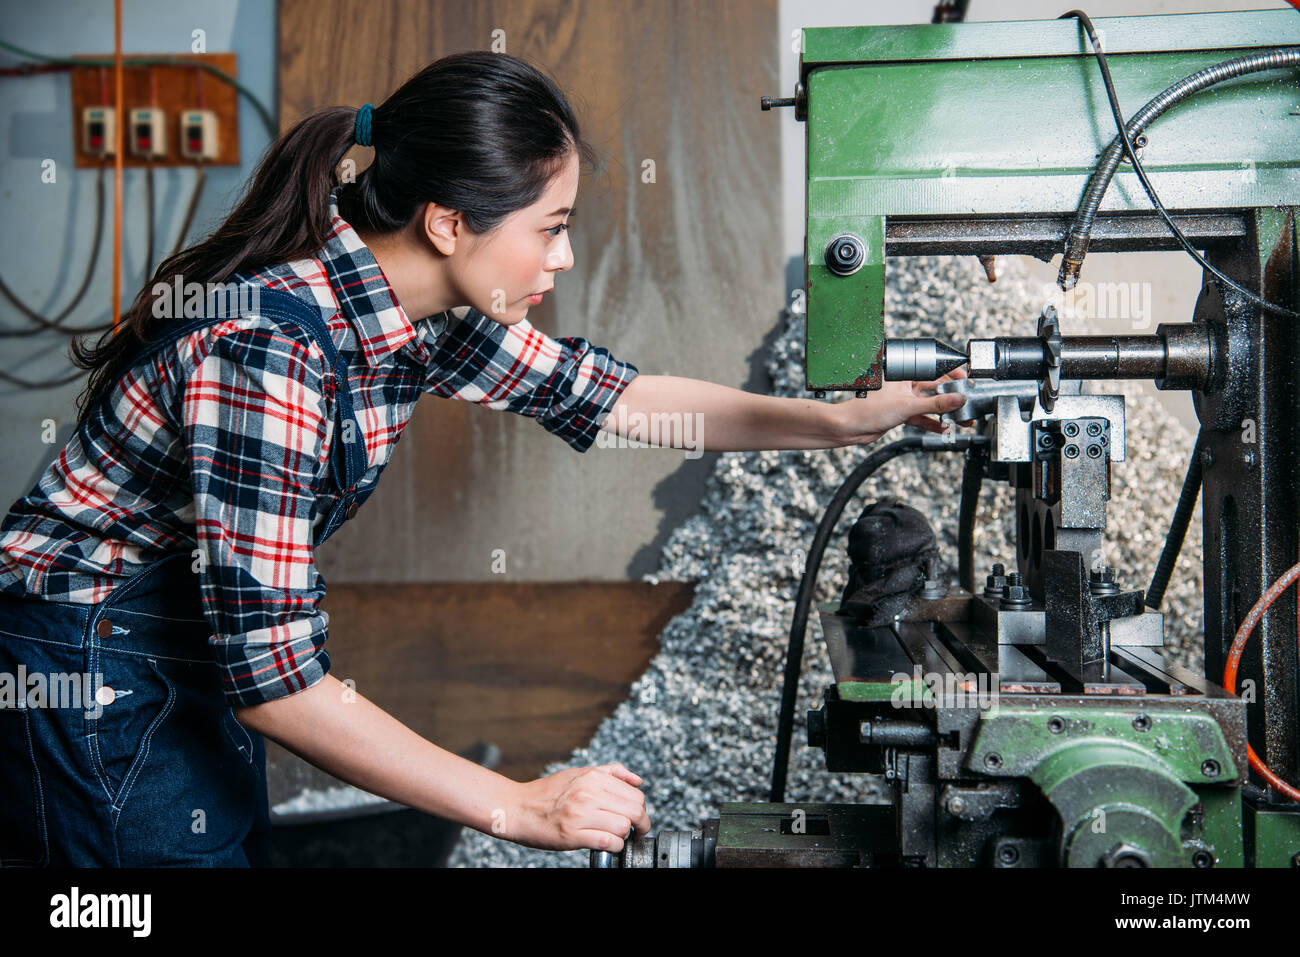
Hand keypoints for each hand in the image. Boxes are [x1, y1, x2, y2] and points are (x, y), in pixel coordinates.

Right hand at [506, 762, 650, 851]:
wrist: (516, 808)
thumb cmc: (547, 793)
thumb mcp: (579, 773)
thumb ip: (610, 773)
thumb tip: (638, 780)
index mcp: (592, 777)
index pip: (635, 794)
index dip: (642, 809)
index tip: (638, 817)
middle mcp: (588, 793)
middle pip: (634, 811)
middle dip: (642, 825)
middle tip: (638, 831)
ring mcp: (580, 814)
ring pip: (623, 827)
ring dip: (625, 836)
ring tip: (617, 837)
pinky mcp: (572, 835)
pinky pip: (607, 843)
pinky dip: (614, 847)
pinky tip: (608, 845)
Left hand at [831, 366, 971, 444]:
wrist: (851, 428)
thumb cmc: (868, 410)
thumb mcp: (907, 406)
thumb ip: (935, 404)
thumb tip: (957, 399)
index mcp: (904, 373)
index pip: (934, 370)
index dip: (952, 375)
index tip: (967, 381)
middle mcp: (905, 385)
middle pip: (935, 388)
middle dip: (952, 398)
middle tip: (967, 405)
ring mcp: (904, 399)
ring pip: (930, 404)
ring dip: (945, 413)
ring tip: (962, 420)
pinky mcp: (902, 414)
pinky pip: (923, 417)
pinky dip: (933, 423)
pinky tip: (944, 427)